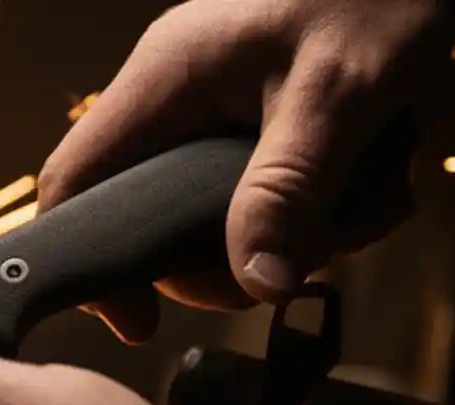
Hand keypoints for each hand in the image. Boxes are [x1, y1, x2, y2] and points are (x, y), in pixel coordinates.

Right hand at [38, 0, 454, 342]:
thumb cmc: (378, 0)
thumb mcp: (337, 98)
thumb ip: (288, 190)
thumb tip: (259, 286)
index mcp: (163, 81)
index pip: (76, 181)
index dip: (92, 261)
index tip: (140, 323)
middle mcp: (173, 99)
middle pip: (152, 219)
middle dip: (228, 257)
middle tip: (302, 261)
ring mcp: (210, 112)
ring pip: (213, 217)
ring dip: (292, 234)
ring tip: (362, 208)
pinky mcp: (251, 124)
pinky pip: (259, 196)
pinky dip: (316, 212)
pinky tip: (368, 191)